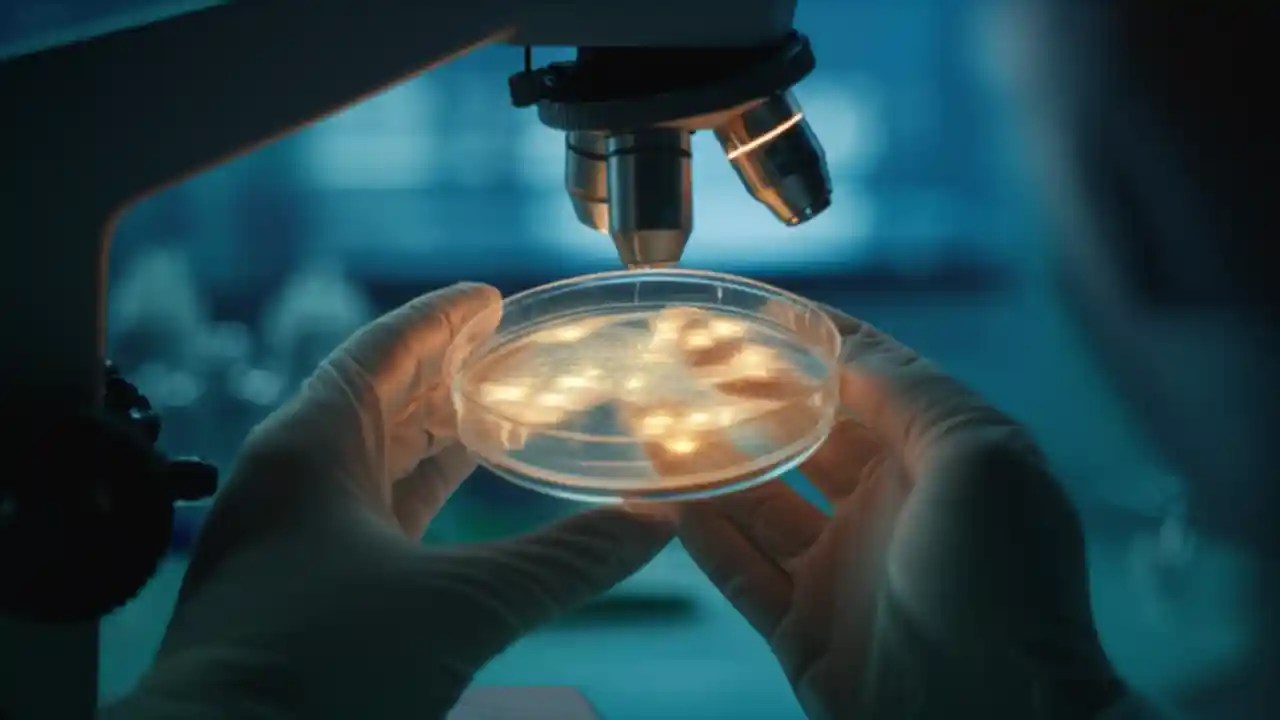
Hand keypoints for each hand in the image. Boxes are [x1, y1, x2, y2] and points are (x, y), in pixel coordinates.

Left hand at [110, 283, 673, 719]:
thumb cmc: (318, 670)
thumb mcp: (460, 605)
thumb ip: (563, 562)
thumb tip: (654, 525)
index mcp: (310, 449)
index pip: (381, 352)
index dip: (439, 318)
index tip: (489, 297)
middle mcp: (291, 481)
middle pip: (378, 400)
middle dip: (445, 373)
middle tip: (509, 349)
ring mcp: (289, 538)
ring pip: (373, 462)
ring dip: (434, 436)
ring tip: (500, 412)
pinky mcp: (298, 591)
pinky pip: (368, 516)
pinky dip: (417, 496)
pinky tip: (457, 501)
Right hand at [674, 309, 1124, 718]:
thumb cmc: (1008, 588)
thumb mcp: (980, 459)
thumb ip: (909, 393)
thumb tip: (841, 343)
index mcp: (935, 460)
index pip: (862, 381)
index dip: (804, 342)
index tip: (743, 310)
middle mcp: (886, 507)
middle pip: (799, 437)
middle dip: (743, 398)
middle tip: (677, 362)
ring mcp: (840, 569)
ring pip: (757, 502)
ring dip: (706, 465)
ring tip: (649, 426)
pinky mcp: (803, 629)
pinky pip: (739, 571)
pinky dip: (699, 536)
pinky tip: (662, 500)